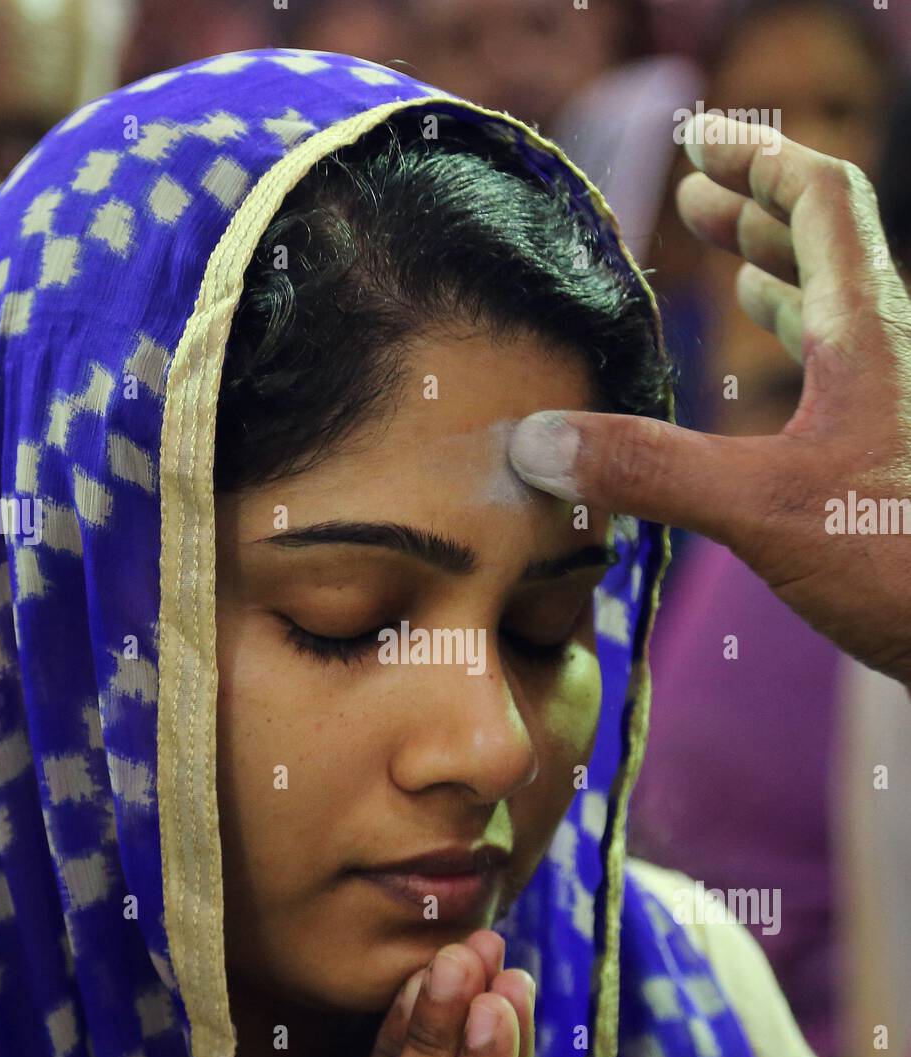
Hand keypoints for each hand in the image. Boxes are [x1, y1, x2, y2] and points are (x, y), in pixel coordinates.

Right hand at [508, 113, 910, 689]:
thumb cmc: (906, 563)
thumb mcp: (766, 510)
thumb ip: (651, 472)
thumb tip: (536, 442)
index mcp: (868, 336)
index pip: (818, 201)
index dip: (757, 159)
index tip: (697, 139)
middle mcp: (892, 355)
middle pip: (829, 249)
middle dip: (755, 214)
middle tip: (693, 200)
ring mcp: (897, 409)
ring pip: (840, 315)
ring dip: (779, 281)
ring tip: (728, 271)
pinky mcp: (896, 461)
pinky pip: (843, 378)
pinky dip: (797, 357)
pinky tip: (771, 392)